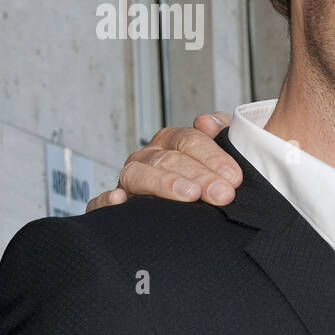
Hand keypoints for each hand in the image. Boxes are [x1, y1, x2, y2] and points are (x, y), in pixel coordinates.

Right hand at [87, 112, 241, 210]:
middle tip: (223, 194)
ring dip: (164, 184)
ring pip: (138, 175)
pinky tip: (120, 201)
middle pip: (169, 159)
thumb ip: (221, 132)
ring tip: (189, 194)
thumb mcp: (220, 153)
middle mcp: (148, 157)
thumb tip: (207, 122)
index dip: (213, 157)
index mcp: (172, 141)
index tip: (235, 177)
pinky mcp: (112, 206)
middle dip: (200, 176)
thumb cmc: (209, 181)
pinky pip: (99, 201)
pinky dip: (105, 200)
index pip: (190, 141)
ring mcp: (129, 180)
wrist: (191, 212)